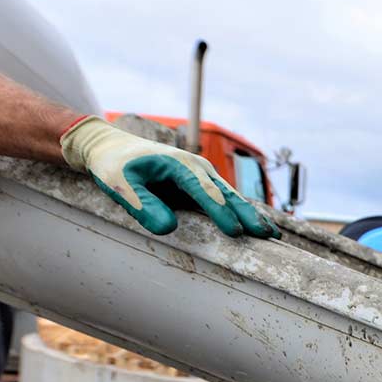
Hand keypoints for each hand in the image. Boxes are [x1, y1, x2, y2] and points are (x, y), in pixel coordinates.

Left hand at [60, 117, 276, 238]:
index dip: (221, 213)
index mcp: (179, 164)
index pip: (204, 192)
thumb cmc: (113, 165)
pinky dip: (240, 211)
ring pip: (230, 196)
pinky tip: (255, 225)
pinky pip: (223, 198)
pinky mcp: (199, 184)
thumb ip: (143, 205)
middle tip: (264, 234)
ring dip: (250, 214)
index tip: (235, 232)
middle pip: (227, 193)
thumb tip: (168, 228)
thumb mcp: (120, 185)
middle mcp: (196, 167)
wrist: (111, 147)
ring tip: (270, 234)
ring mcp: (200, 175)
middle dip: (247, 214)